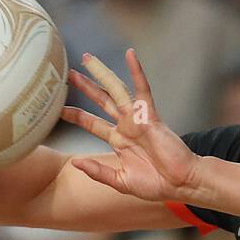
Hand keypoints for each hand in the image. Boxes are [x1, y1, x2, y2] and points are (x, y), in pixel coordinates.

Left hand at [61, 49, 201, 202]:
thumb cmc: (156, 185)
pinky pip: (142, 90)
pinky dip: (137, 72)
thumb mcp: (121, 182)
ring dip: (101, 74)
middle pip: (101, 101)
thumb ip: (98, 172)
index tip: (58, 108)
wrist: (181, 184)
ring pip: (116, 91)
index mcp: (119, 141)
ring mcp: (138, 119)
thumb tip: (75, 163)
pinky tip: (130, 54)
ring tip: (86, 58)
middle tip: (68, 73)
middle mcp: (127, 126)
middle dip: (85, 87)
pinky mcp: (151, 116)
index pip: (92, 123)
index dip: (75, 115)